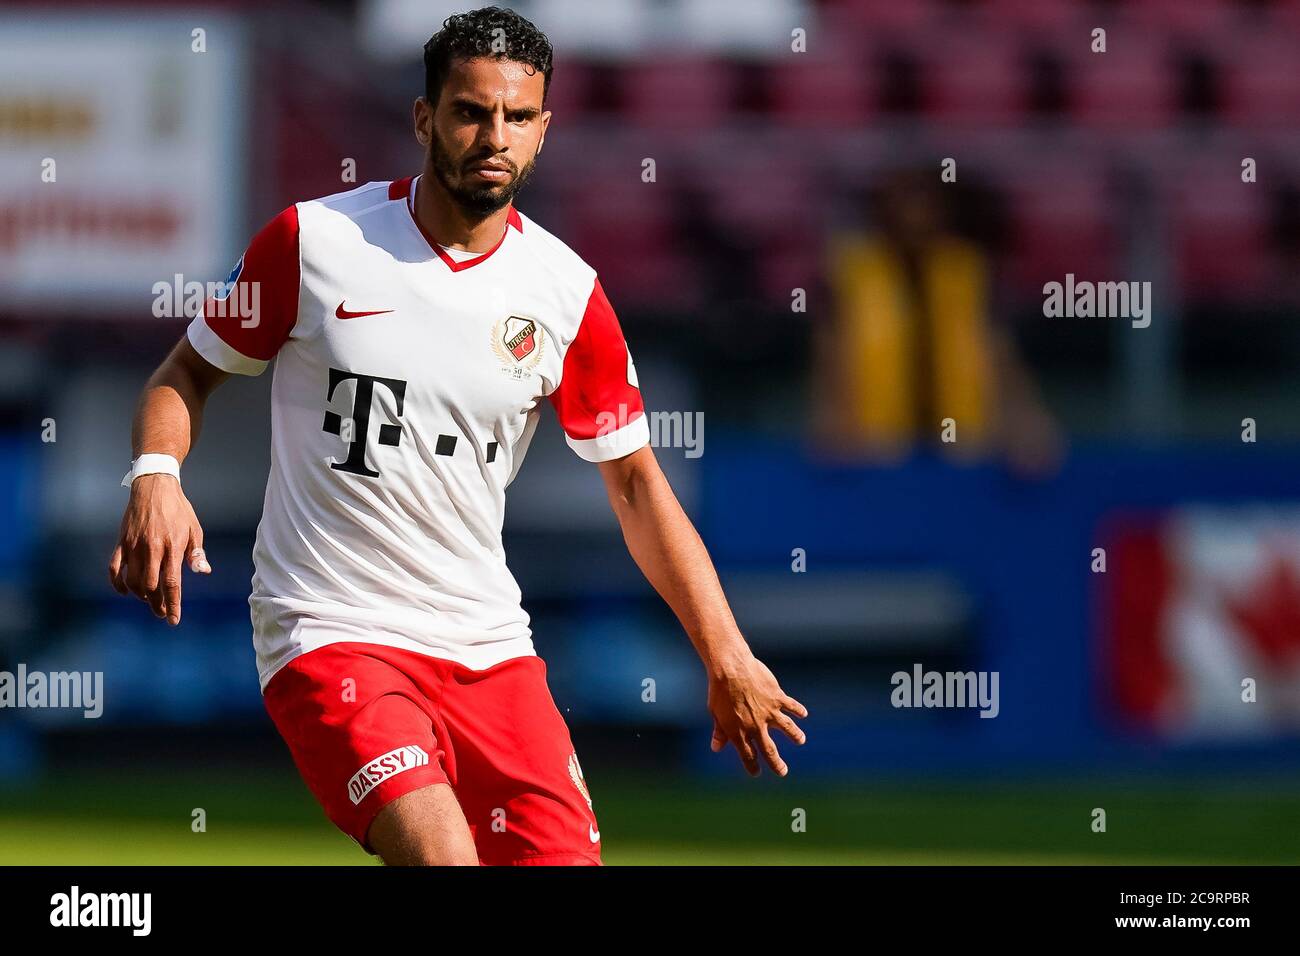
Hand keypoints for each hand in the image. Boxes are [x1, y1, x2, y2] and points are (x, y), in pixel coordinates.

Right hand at [108, 474, 209, 624]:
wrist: (154, 487)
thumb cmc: (178, 510)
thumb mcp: (194, 529)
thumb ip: (197, 553)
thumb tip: (203, 572)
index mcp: (173, 547)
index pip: (172, 583)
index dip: (173, 604)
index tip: (173, 620)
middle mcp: (152, 549)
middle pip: (151, 587)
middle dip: (157, 604)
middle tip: (163, 612)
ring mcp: (134, 546)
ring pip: (133, 581)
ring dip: (141, 596)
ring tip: (150, 601)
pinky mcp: (122, 542)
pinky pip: (114, 569)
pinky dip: (118, 584)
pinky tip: (126, 591)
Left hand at [707, 650, 807, 776]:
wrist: (730, 669)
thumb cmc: (719, 690)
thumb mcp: (715, 713)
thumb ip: (720, 731)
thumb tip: (716, 747)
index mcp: (739, 732)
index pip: (748, 755)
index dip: (752, 766)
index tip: (756, 773)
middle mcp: (756, 726)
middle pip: (769, 751)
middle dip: (777, 764)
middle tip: (783, 772)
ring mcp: (769, 712)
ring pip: (787, 729)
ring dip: (795, 735)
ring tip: (801, 740)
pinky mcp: (777, 697)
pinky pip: (791, 706)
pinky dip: (798, 710)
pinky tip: (803, 714)